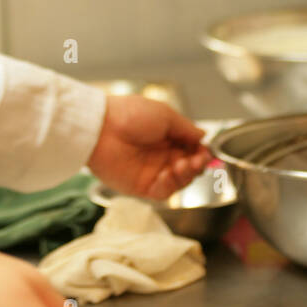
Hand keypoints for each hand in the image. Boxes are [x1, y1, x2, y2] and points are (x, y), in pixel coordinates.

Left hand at [87, 94, 212, 198]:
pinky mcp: (141, 186)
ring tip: (184, 164)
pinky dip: (172, 185)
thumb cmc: (129, 115)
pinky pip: (164, 192)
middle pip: (189, 167)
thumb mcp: (165, 115)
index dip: (200, 152)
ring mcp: (151, 171)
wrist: (102, 127)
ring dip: (187, 174)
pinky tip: (170, 173)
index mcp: (166, 136)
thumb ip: (186, 129)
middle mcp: (160, 155)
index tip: (205, 151)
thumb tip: (203, 135)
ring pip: (179, 181)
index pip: (191, 150)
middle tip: (198, 160)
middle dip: (197, 165)